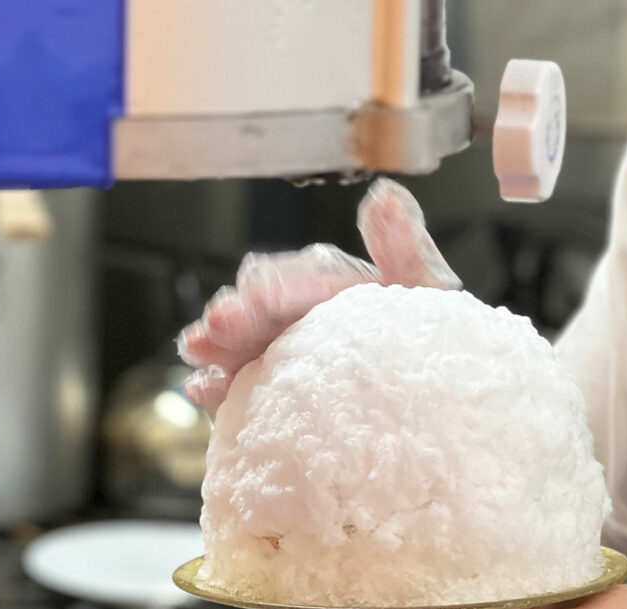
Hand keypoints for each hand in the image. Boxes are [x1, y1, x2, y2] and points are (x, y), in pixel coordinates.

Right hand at [176, 178, 459, 410]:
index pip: (298, 279)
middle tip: (219, 325)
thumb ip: (403, 250)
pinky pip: (236, 388)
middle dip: (236, 316)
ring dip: (215, 346)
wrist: (428, 394)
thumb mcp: (423, 291)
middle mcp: (296, 316)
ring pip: (238, 344)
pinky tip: (204, 389)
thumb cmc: (424, 340)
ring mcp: (277, 352)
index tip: (259, 296)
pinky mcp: (264, 390)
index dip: (276, 286)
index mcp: (328, 287)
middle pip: (258, 310)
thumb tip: (385, 196)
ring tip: (198, 350)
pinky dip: (217, 388)